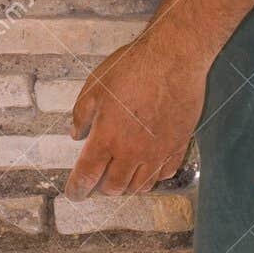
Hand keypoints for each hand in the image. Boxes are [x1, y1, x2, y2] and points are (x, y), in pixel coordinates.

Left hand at [64, 26, 208, 198]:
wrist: (173, 58)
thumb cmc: (132, 68)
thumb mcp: (94, 87)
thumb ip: (82, 115)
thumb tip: (76, 134)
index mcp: (107, 138)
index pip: (87, 176)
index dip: (78, 189)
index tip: (74, 193)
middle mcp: (132, 151)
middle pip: (115, 187)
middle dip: (103, 189)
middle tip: (98, 182)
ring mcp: (158, 151)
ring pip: (141, 185)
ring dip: (128, 185)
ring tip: (122, 175)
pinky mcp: (178, 145)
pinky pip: (166, 173)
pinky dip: (154, 176)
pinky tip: (148, 166)